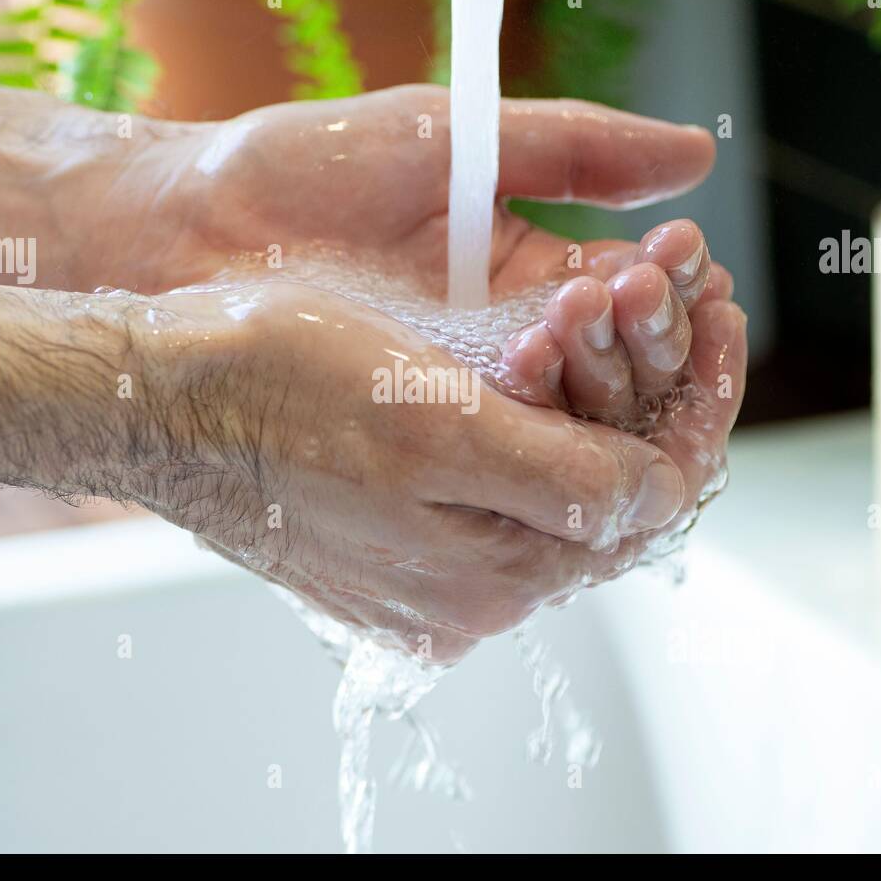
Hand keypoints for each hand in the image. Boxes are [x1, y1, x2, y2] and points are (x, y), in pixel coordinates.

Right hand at [121, 279, 704, 662]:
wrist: (158, 395)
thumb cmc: (275, 388)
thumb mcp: (434, 423)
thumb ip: (562, 480)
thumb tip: (658, 498)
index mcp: (489, 574)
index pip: (644, 503)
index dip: (697, 405)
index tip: (722, 314)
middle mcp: (465, 591)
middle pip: (601, 493)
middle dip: (647, 387)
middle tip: (677, 289)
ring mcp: (426, 569)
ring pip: (550, 479)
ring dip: (590, 391)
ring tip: (612, 299)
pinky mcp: (393, 536)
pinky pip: (492, 478)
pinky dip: (528, 410)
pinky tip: (529, 349)